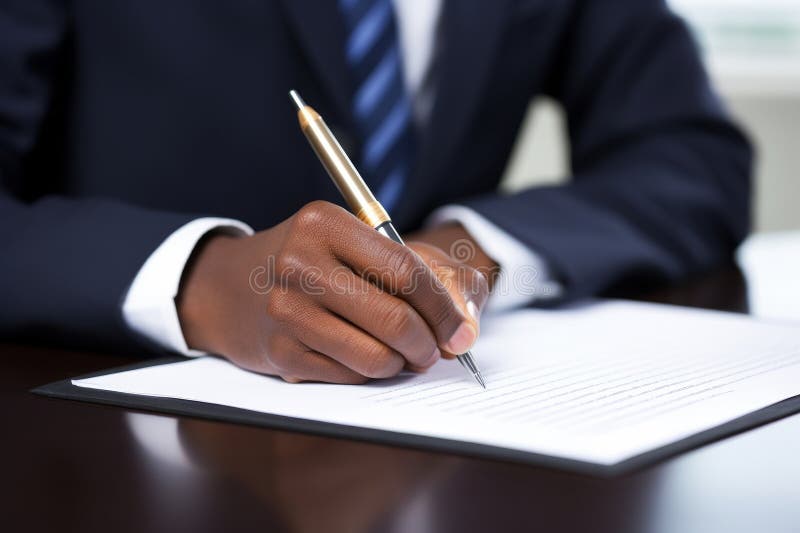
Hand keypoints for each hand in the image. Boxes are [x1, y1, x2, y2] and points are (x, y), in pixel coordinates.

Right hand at [177, 201, 488, 383]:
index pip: (406, 271)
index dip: (444, 309)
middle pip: (395, 319)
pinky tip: (361, 356)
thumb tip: (464, 331)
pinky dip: (367, 373)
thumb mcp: (360, 245)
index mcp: (326, 224)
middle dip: (429, 344)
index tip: (460, 331)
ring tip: (401, 354)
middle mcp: (299, 263)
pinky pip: (348, 376)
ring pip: (374, 357)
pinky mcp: (278, 351)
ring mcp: (284, 310)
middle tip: (434, 350)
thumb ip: (425, 275)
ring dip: (401, 364)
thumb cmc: (314, 263)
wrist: (233, 287)